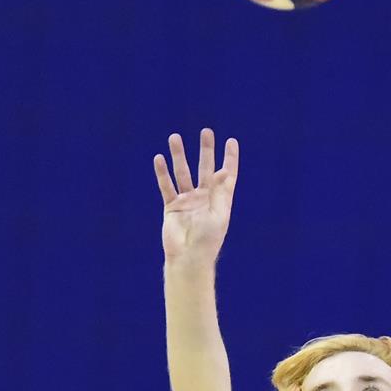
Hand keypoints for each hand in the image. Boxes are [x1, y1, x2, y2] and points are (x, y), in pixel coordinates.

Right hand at [155, 129, 239, 265]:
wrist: (188, 258)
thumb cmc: (208, 240)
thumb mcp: (217, 214)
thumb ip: (218, 191)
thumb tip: (222, 169)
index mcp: (220, 200)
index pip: (227, 175)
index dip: (230, 158)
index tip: (231, 142)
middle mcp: (204, 197)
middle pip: (205, 168)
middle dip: (206, 150)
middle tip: (206, 132)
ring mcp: (188, 201)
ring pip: (183, 172)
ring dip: (179, 155)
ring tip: (174, 137)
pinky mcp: (172, 207)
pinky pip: (166, 186)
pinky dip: (162, 173)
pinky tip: (159, 159)